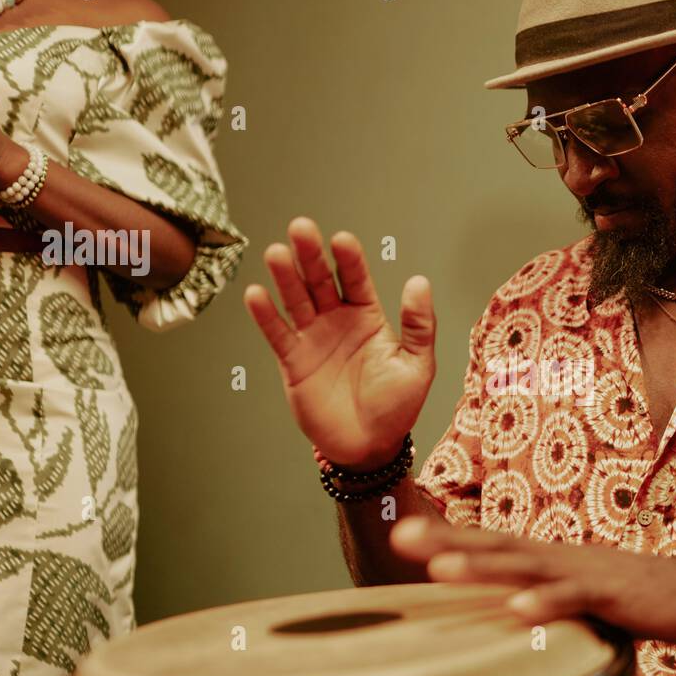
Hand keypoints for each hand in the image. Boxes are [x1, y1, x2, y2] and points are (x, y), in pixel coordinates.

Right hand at [244, 218, 435, 468]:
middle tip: (301, 228)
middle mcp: (337, 320)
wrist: (368, 447)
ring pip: (296, 300)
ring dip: (285, 277)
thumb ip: (418, 325)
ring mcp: (313, 338)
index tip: (341, 240)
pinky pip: (278, 334)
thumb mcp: (417, 365)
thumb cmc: (396, 407)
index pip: (355, 279)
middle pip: (320, 280)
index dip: (348, 259)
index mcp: (368, 316)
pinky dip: (266, 315)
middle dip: (310, 255)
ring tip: (276, 253)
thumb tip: (419, 282)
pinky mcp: (293, 361)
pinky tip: (257, 294)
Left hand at [389, 516, 675, 644]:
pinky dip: (547, 605)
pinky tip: (519, 611)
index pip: (492, 542)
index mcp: (553, 558)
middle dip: (447, 541)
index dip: (447, 536)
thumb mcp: (583, 598)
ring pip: (527, 568)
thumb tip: (506, 616)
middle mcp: (563, 558)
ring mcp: (589, 574)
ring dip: (483, 568)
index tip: (401, 532)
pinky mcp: (617, 596)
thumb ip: (546, 602)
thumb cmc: (643, 597)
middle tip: (400, 536)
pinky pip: (578, 600)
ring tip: (441, 570)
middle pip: (497, 545)